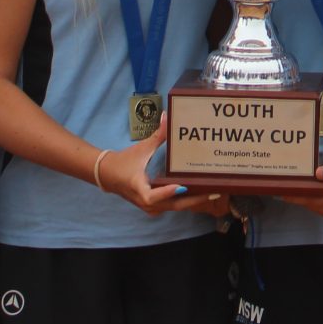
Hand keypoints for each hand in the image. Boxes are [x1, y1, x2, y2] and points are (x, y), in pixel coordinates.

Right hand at [95, 133, 230, 217]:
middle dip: (194, 200)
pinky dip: (186, 201)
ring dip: (192, 202)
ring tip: (212, 192)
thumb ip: (157, 135)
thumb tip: (167, 116)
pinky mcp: (154, 206)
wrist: (107, 175)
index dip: (167, 193)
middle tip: (215, 191)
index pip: (153, 196)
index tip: (182, 186)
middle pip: (173, 205)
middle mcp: (146, 201)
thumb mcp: (141, 148)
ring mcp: (151, 207)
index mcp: (139, 188)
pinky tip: (200, 193)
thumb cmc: (124, 162)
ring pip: (174, 207)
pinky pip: (172, 205)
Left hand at [287, 150, 322, 217]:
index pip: (311, 199)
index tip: (282, 191)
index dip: (296, 195)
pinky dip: (310, 198)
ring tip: (289, 188)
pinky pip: (317, 205)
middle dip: (297, 196)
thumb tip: (316, 174)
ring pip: (312, 206)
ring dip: (303, 198)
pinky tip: (303, 190)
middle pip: (310, 204)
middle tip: (282, 187)